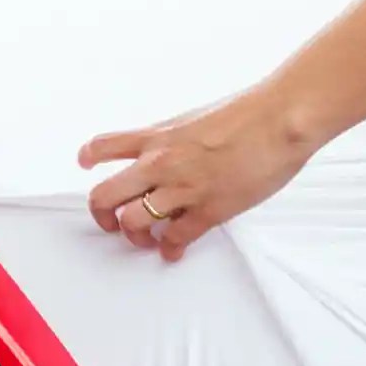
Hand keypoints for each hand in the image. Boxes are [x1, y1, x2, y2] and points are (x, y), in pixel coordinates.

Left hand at [77, 87, 318, 260]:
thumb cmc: (247, 113)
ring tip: (143, 239)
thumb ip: (173, 139)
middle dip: (100, 214)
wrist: (280, 118)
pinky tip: (171, 251)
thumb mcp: (193, 119)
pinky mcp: (209, 209)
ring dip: (133, 236)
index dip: (87, 157)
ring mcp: (182, 188)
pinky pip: (176, 238)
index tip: (85, 165)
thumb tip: (168, 156)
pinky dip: (169, 249)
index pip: (103, 146)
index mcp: (156, 137)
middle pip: (104, 195)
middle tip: (109, 222)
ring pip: (132, 221)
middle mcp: (159, 163)